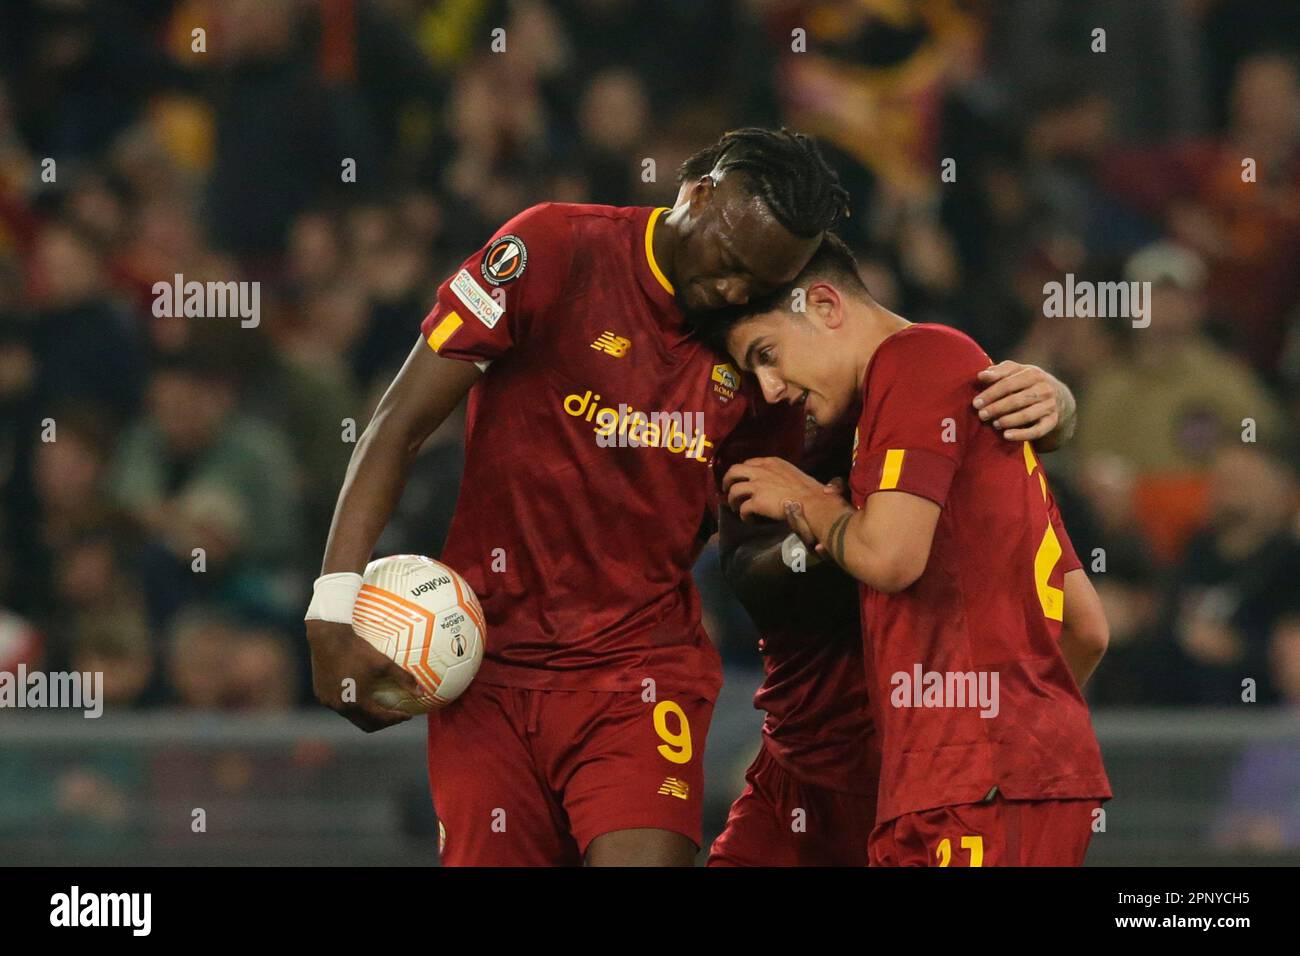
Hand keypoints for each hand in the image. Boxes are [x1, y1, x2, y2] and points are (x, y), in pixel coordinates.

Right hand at [306, 619, 423, 731]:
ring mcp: (328, 702)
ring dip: (367, 715)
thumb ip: (403, 678)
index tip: (407, 715)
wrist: (328, 638)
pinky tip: (360, 696)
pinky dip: (353, 706)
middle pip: (366, 724)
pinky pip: (340, 707)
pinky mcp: (321, 695)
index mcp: (357, 702)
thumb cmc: (357, 650)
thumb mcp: (383, 663)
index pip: (381, 719)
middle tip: (396, 715)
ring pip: (352, 717)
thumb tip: (422, 692)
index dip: (396, 719)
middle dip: (383, 723)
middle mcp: (341, 707)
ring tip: (380, 707)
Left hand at [723, 457, 830, 522]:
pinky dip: (744, 515)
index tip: (743, 480)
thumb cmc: (809, 489)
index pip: (749, 463)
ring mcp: (757, 485)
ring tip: (736, 508)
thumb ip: (780, 475)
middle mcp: (761, 471)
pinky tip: (749, 520)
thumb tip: (776, 484)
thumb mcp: (793, 473)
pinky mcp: (756, 502)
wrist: (812, 502)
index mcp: (771, 462)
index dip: (743, 472)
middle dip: (727, 480)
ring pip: (733, 491)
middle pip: (734, 471)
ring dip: (732, 500)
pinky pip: (743, 509)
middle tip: (727, 490)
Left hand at [973, 361, 1066, 441]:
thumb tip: (982, 375)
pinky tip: (1006, 435)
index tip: (976, 403)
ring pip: (1026, 415)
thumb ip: (999, 372)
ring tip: (994, 424)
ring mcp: (1050, 405)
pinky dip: (1021, 434)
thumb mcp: (1016, 372)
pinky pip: (1037, 431)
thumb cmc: (1027, 382)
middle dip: (996, 408)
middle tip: (981, 415)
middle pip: (1016, 400)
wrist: (1058, 397)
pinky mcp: (1052, 421)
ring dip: (1008, 420)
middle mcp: (1044, 389)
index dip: (990, 394)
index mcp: (1033, 374)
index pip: (1007, 384)